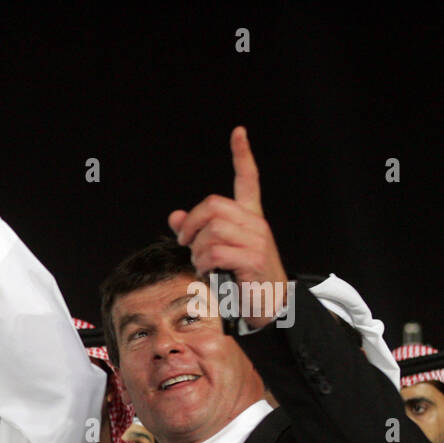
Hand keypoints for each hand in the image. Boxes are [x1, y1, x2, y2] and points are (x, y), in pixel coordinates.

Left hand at [168, 127, 287, 325]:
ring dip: (197, 252)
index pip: (248, 179)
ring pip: (211, 231)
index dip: (242, 155)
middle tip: (185, 243)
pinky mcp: (253, 259)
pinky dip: (204, 264)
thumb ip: (197, 233)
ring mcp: (256, 240)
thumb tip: (174, 216)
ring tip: (204, 266)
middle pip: (212, 206)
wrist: (270, 308)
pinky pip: (215, 252)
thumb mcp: (217, 254)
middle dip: (190, 225)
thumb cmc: (242, 282)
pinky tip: (210, 273)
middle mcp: (255, 224)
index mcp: (250, 219)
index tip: (239, 132)